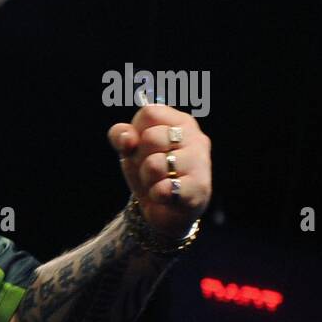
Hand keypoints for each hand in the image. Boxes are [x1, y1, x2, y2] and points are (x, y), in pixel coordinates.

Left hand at [107, 104, 211, 238]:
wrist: (164, 208)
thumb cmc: (150, 171)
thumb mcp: (130, 149)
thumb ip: (121, 136)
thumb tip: (127, 138)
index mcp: (180, 122)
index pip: (149, 113)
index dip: (136, 133)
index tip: (140, 146)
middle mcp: (195, 137)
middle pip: (151, 137)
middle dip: (141, 158)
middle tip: (151, 168)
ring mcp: (199, 162)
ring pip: (155, 164)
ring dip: (148, 178)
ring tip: (159, 182)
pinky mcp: (199, 188)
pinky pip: (164, 189)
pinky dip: (156, 194)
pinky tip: (165, 196)